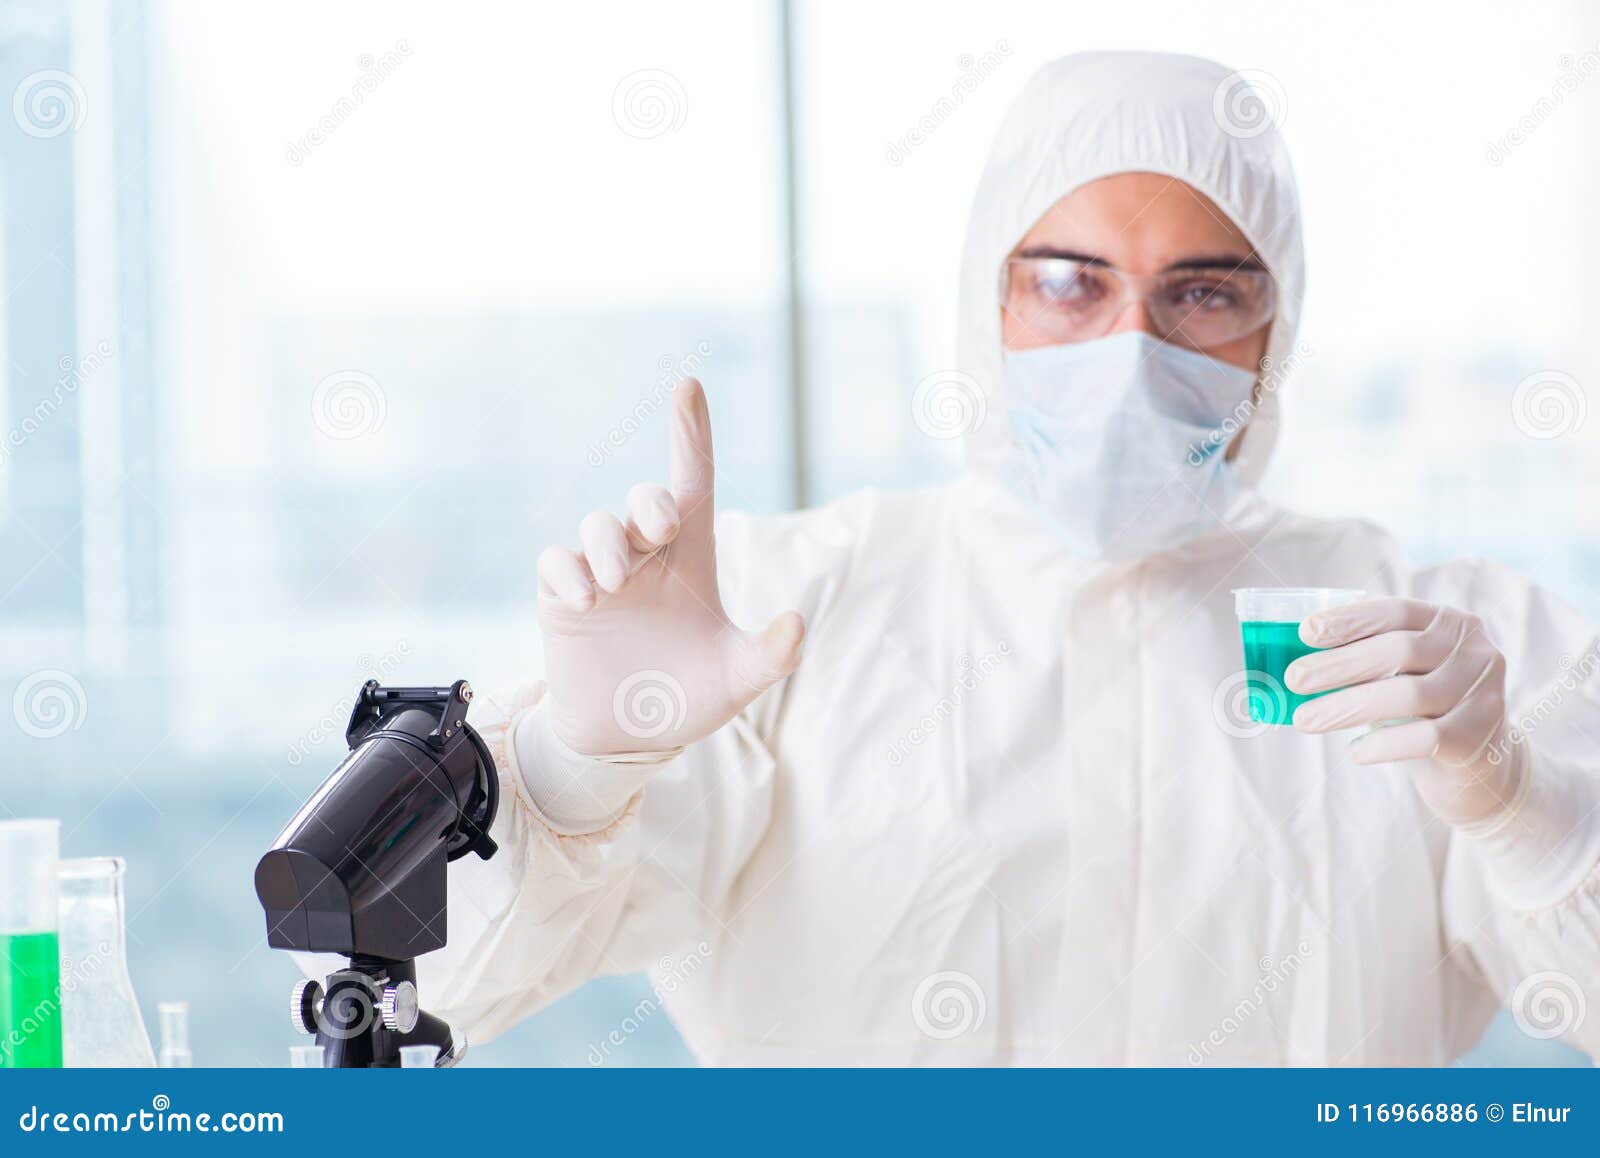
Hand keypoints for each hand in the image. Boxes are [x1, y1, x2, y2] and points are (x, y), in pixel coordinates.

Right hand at [536, 380, 804, 755]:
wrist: (626, 738)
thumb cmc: (685, 696)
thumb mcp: (736, 680)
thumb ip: (770, 656)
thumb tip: (797, 624)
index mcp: (691, 558)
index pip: (694, 481)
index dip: (691, 434)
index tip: (687, 386)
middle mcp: (646, 556)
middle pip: (644, 499)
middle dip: (648, 502)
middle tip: (658, 532)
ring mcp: (601, 574)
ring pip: (595, 525)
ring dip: (606, 544)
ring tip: (615, 585)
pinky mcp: (561, 596)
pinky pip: (554, 563)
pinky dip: (566, 572)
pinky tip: (584, 599)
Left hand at [1286, 598, 1521, 826]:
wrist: (1479, 767)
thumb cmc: (1423, 711)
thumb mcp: (1400, 675)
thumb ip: (1365, 659)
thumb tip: (1294, 660)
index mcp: (1450, 624)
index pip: (1397, 611)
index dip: (1350, 619)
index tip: (1305, 632)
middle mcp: (1475, 651)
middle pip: (1400, 650)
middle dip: (1339, 665)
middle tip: (1294, 680)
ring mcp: (1483, 694)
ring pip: (1408, 695)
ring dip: (1347, 707)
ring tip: (1305, 720)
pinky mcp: (1482, 737)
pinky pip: (1426, 737)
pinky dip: (1384, 744)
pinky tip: (1354, 752)